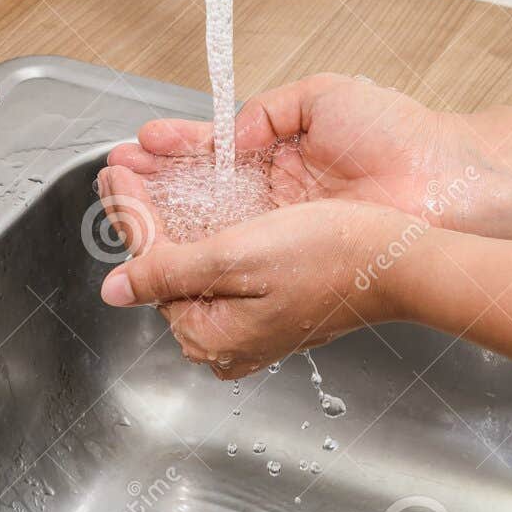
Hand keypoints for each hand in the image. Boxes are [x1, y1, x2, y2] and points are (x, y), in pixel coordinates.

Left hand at [95, 168, 421, 376]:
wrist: (397, 262)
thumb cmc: (331, 257)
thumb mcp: (238, 258)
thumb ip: (169, 271)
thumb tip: (115, 289)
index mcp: (210, 334)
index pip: (148, 265)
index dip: (129, 213)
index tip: (114, 174)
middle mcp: (225, 339)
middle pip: (166, 268)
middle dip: (144, 216)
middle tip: (122, 171)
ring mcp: (249, 326)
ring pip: (190, 266)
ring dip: (168, 219)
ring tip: (148, 182)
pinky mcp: (271, 307)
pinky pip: (221, 270)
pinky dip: (202, 234)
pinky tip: (194, 207)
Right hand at [107, 73, 488, 230]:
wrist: (443, 180)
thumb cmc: (399, 133)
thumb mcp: (324, 95)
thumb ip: (267, 112)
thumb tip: (227, 137)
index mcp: (284, 150)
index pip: (216, 149)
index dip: (177, 145)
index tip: (140, 143)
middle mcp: (277, 192)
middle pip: (201, 188)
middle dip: (155, 179)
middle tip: (116, 173)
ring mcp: (282, 226)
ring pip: (208, 221)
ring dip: (163, 210)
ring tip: (122, 197)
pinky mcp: (291, 255)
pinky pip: (233, 250)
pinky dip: (195, 242)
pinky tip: (162, 234)